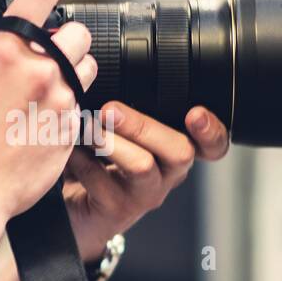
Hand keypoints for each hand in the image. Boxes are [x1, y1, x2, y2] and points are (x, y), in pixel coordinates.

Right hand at [0, 0, 96, 231]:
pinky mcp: (70, 130)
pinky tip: (40, 115)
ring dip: (73, 67)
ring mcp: (59, 102)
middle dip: (64, 35)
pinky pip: (82, 104)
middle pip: (78, 31)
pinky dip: (67, 103)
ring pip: (88, 66)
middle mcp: (40, 72)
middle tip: (43, 49)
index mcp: (4, 52)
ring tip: (45, 82)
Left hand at [64, 102, 229, 261]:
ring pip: (142, 166)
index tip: (196, 113)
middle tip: (110, 110)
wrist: (72, 209)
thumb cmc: (96, 162)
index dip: (212, 131)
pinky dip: (81, 160)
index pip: (213, 145)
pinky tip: (69, 150)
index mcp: (172, 151)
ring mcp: (144, 195)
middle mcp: (166, 174)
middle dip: (144, 125)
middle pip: (181, 151)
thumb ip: (121, 108)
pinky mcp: (117, 210)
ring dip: (111, 141)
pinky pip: (102, 181)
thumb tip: (103, 70)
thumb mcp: (114, 130)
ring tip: (87, 129)